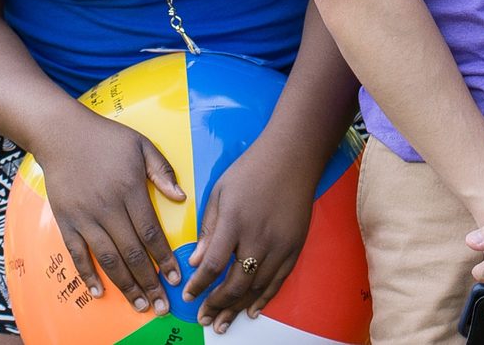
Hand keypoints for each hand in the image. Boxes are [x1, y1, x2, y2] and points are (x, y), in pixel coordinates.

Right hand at [34, 111, 186, 317]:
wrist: (60, 132)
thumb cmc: (104, 137)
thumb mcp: (140, 144)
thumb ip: (162, 170)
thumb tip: (181, 198)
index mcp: (129, 189)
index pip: (151, 232)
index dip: (164, 258)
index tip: (175, 277)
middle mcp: (107, 207)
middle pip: (132, 252)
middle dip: (149, 282)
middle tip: (161, 305)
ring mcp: (84, 216)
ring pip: (108, 259)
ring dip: (125, 286)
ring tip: (140, 305)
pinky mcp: (66, 220)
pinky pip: (77, 253)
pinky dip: (87, 275)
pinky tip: (98, 292)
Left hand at [182, 135, 315, 332]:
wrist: (291, 158)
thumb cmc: (249, 170)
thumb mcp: (219, 192)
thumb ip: (208, 228)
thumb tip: (197, 261)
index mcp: (234, 221)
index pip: (215, 264)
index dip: (200, 285)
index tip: (189, 297)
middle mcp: (258, 237)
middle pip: (237, 283)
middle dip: (217, 305)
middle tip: (204, 319)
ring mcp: (280, 245)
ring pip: (257, 287)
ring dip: (238, 308)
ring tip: (222, 324)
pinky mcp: (295, 248)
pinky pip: (278, 281)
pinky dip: (264, 299)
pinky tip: (251, 311)